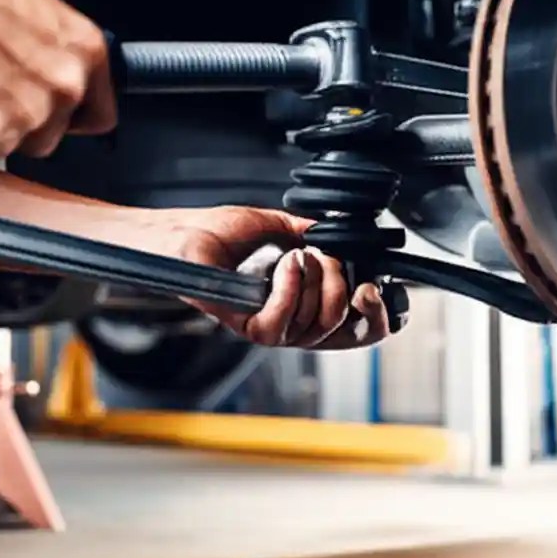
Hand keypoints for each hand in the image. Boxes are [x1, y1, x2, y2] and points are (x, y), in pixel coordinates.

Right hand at [0, 0, 115, 161]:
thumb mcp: (37, 8)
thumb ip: (58, 51)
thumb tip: (58, 70)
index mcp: (86, 54)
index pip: (101, 115)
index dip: (72, 118)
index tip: (57, 117)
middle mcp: (64, 87)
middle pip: (50, 137)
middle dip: (22, 126)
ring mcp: (26, 113)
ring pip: (10, 147)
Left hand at [150, 206, 392, 348]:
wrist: (181, 234)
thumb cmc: (217, 232)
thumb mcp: (277, 226)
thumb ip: (310, 231)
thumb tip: (338, 233)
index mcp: (304, 305)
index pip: (355, 331)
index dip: (375, 318)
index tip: (373, 288)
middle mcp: (290, 323)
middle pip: (341, 330)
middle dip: (343, 288)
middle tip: (325, 258)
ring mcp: (267, 327)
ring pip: (314, 325)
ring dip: (314, 282)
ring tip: (296, 254)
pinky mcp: (243, 326)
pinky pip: (278, 324)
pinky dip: (289, 290)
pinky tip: (284, 265)